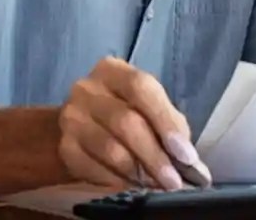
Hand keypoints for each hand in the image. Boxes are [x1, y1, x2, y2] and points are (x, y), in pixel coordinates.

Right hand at [58, 57, 206, 189]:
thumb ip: (171, 126)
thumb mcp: (151, 107)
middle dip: (155, 156)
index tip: (186, 155)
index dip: (165, 122)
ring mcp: (71, 118)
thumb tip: (192, 163)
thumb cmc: (128, 111)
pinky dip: (117, 180)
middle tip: (173, 181)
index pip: (141, 88)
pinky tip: (132, 185)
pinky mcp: (64, 147)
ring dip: (138, 172)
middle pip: (126, 123)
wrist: (82, 125)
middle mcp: (87, 89)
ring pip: (110, 149)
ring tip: (156, 184)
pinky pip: (93, 169)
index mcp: (113, 70)